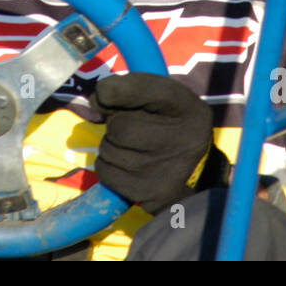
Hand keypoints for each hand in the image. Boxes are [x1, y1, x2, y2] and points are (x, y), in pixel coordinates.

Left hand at [91, 72, 212, 214]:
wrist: (192, 168)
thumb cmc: (166, 124)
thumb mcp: (157, 98)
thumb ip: (126, 90)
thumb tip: (93, 104)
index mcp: (187, 107)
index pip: (144, 89)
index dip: (116, 89)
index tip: (103, 93)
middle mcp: (185, 139)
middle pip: (121, 126)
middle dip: (114, 126)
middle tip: (127, 128)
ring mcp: (169, 171)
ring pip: (109, 151)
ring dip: (110, 146)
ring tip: (130, 148)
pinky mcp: (152, 195)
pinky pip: (106, 174)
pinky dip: (107, 167)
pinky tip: (125, 166)